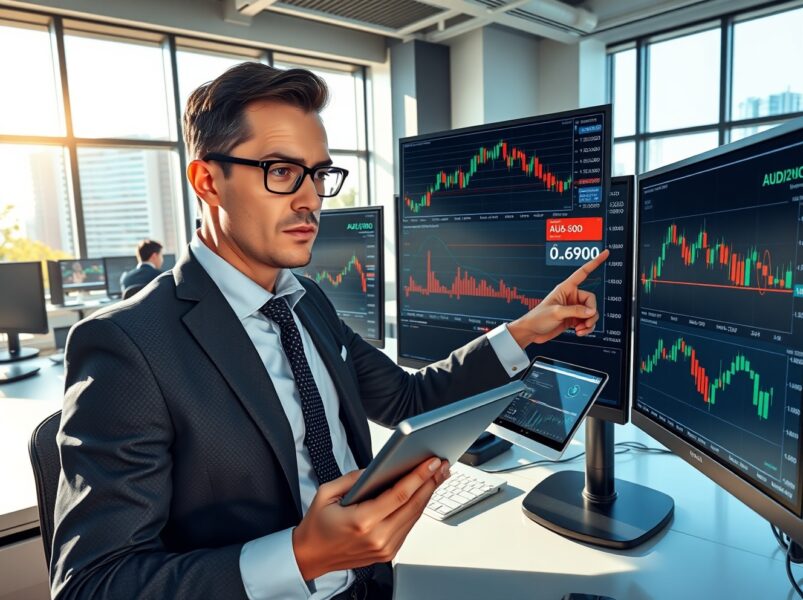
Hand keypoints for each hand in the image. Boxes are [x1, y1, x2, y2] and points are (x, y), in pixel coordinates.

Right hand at [292, 457, 450, 579]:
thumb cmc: (317, 526)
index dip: (419, 477)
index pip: (399, 495)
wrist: (311, 556)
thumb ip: (353, 478)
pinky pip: (408, 527)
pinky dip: (416, 508)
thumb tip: (377, 468)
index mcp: (362, 521)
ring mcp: (385, 548)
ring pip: (414, 517)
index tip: (431, 462)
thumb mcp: (326, 494)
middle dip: (430, 483)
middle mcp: (377, 538)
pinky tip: (422, 494)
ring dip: (427, 495)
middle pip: (413, 506)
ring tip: (437, 476)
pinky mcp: (388, 553)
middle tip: (442, 465)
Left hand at [507, 249, 608, 347]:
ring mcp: (573, 308)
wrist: (532, 332)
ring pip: (591, 312)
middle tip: (585, 321)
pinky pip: (587, 321)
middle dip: (591, 313)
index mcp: (566, 288)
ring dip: (589, 322)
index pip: (583, 272)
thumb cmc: (538, 318)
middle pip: (591, 300)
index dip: (595, 262)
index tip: (605, 253)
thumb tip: (591, 312)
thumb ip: (575, 311)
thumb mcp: (556, 312)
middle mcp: (571, 296)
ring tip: (581, 329)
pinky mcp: (573, 318)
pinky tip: (579, 332)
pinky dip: (586, 328)